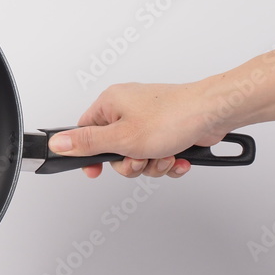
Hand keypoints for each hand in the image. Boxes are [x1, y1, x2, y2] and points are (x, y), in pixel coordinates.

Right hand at [47, 82, 229, 177]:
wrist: (216, 113)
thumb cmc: (174, 116)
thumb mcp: (122, 138)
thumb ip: (87, 143)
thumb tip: (58, 143)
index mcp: (111, 104)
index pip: (86, 132)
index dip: (90, 155)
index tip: (95, 170)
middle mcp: (128, 108)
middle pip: (114, 150)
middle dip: (130, 163)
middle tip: (140, 159)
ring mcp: (150, 119)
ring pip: (138, 155)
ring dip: (152, 163)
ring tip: (165, 156)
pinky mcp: (168, 129)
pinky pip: (158, 153)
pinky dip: (168, 160)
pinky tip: (179, 157)